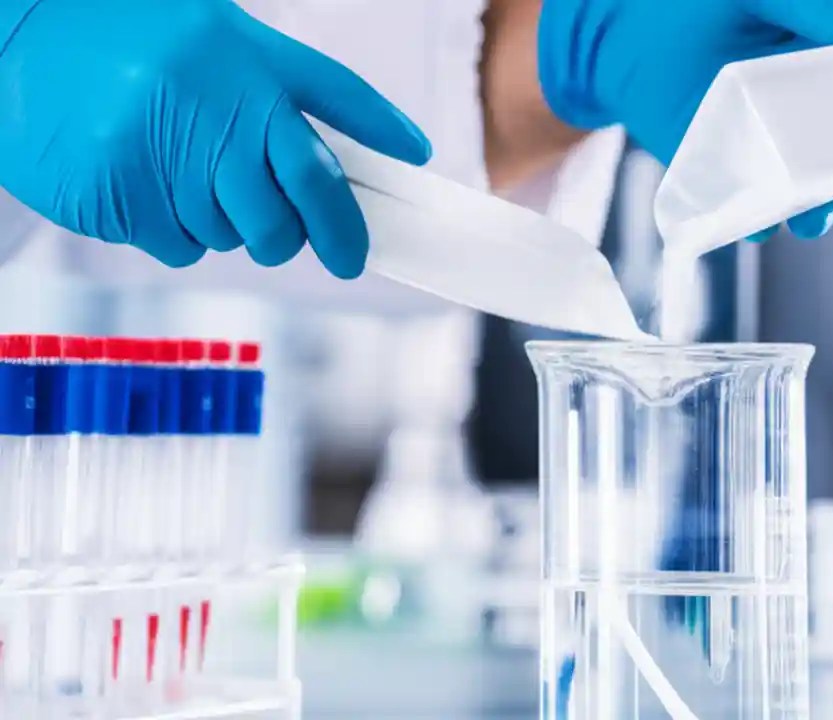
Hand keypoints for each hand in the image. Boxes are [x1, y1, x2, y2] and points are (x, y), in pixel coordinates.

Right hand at [0, 0, 429, 278]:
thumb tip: (413, 149)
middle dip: (283, 235)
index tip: (359, 256)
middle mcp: (209, 123)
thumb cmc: (150, 32)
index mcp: (250, 78)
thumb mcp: (242, 41)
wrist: (25, 24)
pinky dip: (171, 226)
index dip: (346, 223)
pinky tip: (145, 177)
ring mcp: (157, 164)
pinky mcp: (113, 198)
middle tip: (269, 219)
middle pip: (276, 226)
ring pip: (224, 238)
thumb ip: (324, 97)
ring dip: (220, 220)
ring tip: (181, 164)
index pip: (321, 167)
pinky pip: (174, 245)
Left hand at [538, 0, 832, 241]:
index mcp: (822, 66)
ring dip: (816, 211)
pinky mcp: (720, 169)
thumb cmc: (695, 4)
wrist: (618, 35)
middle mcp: (798, 112)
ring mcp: (760, 144)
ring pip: (802, 189)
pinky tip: (757, 225)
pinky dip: (754, 222)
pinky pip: (746, 207)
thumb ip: (813, 7)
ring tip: (812, 219)